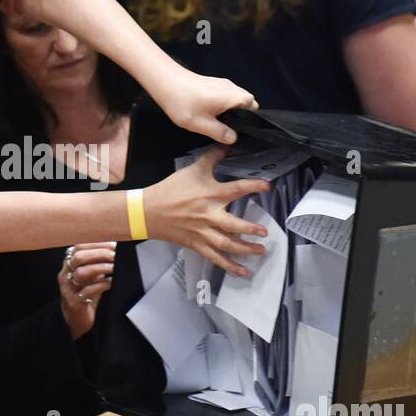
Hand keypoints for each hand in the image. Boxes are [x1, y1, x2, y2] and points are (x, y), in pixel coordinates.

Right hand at [58, 242, 115, 338]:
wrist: (75, 319)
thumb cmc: (85, 294)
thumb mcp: (91, 275)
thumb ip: (98, 262)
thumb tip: (115, 249)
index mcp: (68, 265)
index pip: (78, 247)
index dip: (96, 244)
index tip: (112, 244)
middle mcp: (65, 275)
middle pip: (78, 257)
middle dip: (99, 254)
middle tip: (114, 255)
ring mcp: (68, 289)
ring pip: (81, 272)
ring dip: (101, 268)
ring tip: (114, 267)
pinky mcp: (75, 302)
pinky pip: (88, 290)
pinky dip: (102, 284)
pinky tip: (111, 282)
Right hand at [143, 146, 270, 276]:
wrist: (149, 210)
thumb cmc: (171, 190)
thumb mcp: (192, 170)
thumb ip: (212, 158)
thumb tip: (226, 145)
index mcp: (209, 195)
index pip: (235, 189)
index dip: (253, 186)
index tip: (267, 187)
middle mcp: (209, 215)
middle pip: (232, 225)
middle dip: (249, 229)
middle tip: (265, 232)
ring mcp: (203, 232)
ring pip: (226, 244)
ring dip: (245, 249)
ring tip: (261, 250)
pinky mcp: (197, 244)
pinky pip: (216, 257)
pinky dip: (230, 266)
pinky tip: (243, 271)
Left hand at [150, 68, 257, 144]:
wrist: (165, 81)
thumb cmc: (181, 100)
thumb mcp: (201, 123)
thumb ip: (220, 133)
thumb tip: (233, 139)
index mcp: (233, 97)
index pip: (254, 109)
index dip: (249, 122)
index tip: (237, 132)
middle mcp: (232, 88)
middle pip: (246, 105)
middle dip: (238, 118)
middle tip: (223, 129)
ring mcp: (223, 84)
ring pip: (235, 101)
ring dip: (229, 112)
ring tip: (214, 121)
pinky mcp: (215, 84)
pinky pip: (226, 97)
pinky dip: (222, 106)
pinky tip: (208, 113)